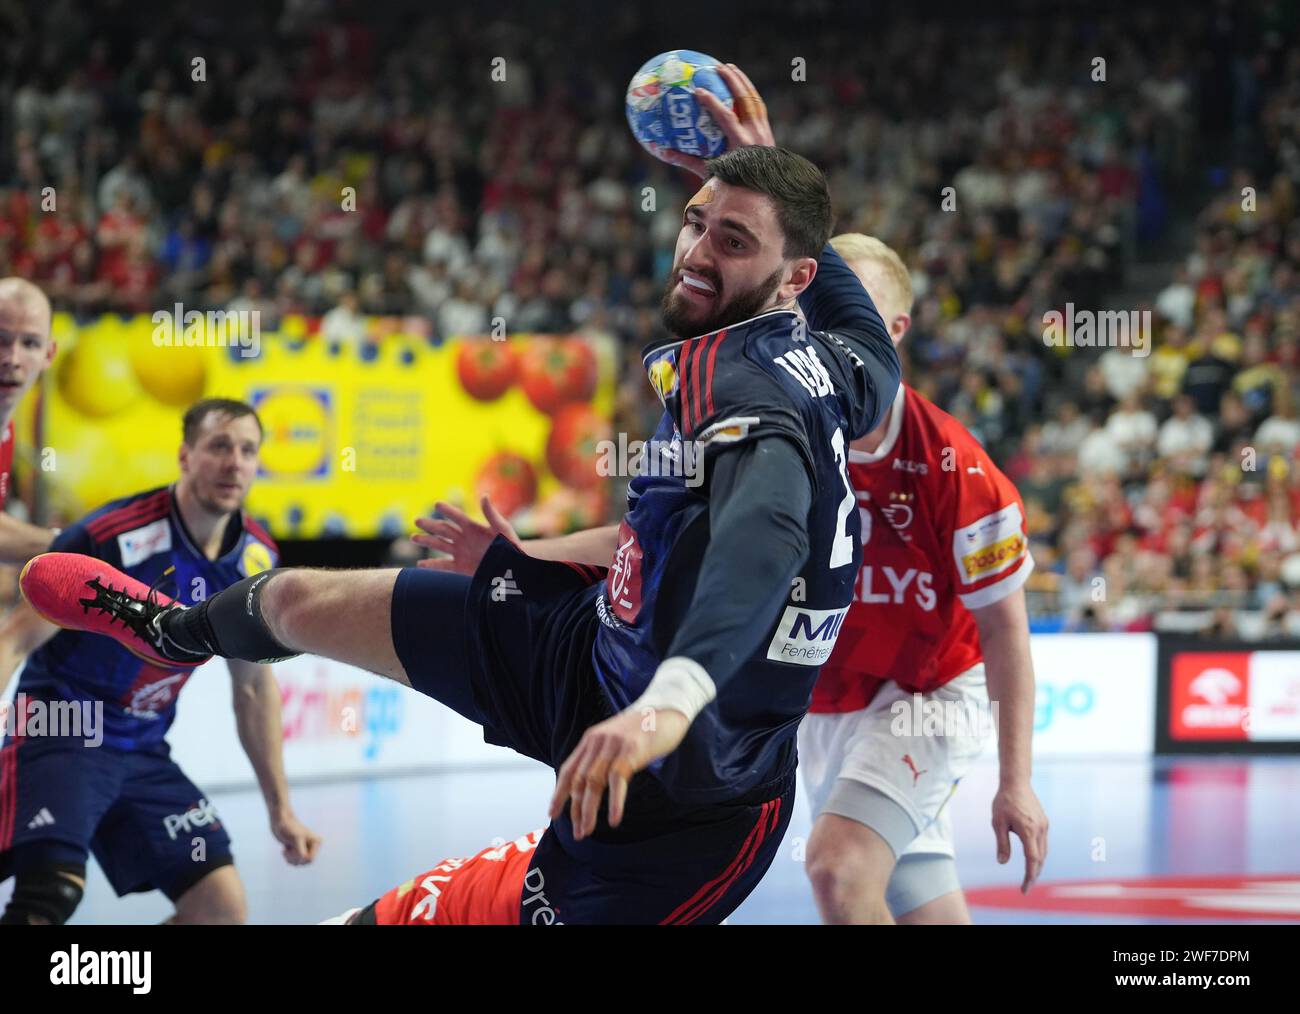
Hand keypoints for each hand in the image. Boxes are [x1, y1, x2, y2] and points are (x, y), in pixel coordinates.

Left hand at [271, 810, 320, 865]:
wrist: (280, 821)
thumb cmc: (288, 828)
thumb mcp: (296, 839)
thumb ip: (300, 852)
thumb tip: (304, 859)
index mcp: (317, 842)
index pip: (310, 859)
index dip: (299, 857)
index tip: (291, 848)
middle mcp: (314, 845)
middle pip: (305, 862)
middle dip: (294, 858)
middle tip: (287, 850)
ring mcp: (306, 848)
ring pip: (300, 863)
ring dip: (290, 859)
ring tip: (285, 850)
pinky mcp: (299, 850)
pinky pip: (296, 862)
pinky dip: (288, 859)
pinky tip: (284, 850)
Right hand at [412, 496, 520, 574]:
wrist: (512, 567)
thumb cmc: (511, 545)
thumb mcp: (502, 529)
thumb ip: (491, 514)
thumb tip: (483, 495)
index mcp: (472, 527)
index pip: (456, 516)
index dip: (448, 510)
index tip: (437, 504)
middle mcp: (463, 538)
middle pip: (443, 530)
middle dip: (430, 525)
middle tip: (417, 521)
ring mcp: (460, 553)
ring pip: (439, 545)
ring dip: (427, 541)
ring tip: (414, 538)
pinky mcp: (460, 568)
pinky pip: (443, 566)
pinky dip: (431, 566)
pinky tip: (419, 566)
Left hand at [549, 705, 690, 839]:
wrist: (666, 708)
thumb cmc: (643, 728)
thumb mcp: (615, 739)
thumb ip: (602, 756)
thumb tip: (591, 784)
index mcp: (591, 739)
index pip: (568, 769)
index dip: (559, 793)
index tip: (553, 814)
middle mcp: (597, 741)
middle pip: (579, 780)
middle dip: (576, 809)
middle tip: (578, 833)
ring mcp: (614, 746)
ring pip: (594, 782)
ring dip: (589, 810)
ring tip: (588, 830)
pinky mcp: (631, 751)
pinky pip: (617, 780)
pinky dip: (614, 802)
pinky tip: (614, 819)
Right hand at [650, 62, 774, 177]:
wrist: (760, 187)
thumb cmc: (730, 181)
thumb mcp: (708, 172)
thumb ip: (687, 161)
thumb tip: (663, 151)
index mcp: (740, 144)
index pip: (726, 118)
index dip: (713, 103)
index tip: (698, 90)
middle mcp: (754, 134)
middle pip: (745, 100)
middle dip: (732, 81)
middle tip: (718, 67)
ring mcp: (763, 130)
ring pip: (754, 99)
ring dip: (742, 81)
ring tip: (729, 67)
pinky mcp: (767, 129)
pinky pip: (757, 105)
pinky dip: (748, 92)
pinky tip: (739, 83)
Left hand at [991, 782, 1047, 892]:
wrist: (1016, 782)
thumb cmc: (1004, 801)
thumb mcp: (998, 822)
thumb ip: (1002, 843)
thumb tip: (1003, 862)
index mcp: (1028, 830)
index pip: (1032, 860)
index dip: (1029, 876)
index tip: (1025, 889)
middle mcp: (1040, 830)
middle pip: (1040, 858)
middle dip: (1034, 874)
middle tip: (1026, 887)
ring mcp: (1044, 826)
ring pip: (1044, 851)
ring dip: (1037, 865)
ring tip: (1029, 876)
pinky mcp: (1044, 822)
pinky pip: (1043, 843)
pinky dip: (1039, 854)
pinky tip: (1032, 859)